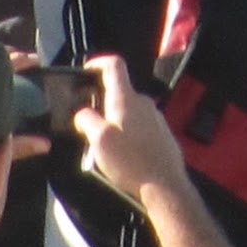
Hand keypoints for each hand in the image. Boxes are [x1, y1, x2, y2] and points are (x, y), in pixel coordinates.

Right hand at [75, 55, 191, 205]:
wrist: (164, 185)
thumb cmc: (129, 161)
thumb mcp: (98, 141)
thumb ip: (86, 120)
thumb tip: (83, 113)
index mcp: (126, 98)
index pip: (114, 65)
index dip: (98, 62)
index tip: (86, 71)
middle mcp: (143, 102)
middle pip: (119, 92)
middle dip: (102, 104)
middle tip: (89, 124)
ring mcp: (156, 117)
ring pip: (129, 111)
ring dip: (115, 121)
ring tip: (105, 146)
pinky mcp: (162, 133)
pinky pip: (140, 125)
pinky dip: (128, 133)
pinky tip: (124, 154)